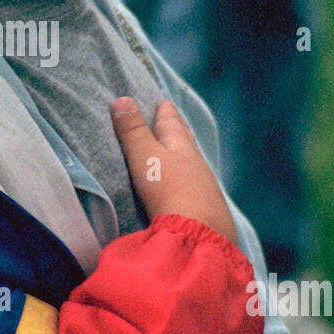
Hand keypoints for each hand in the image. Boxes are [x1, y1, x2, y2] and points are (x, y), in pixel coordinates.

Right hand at [110, 97, 238, 245]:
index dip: (166, 114)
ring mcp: (207, 188)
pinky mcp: (210, 211)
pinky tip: (193, 187)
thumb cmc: (169, 189)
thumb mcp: (145, 158)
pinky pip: (200, 187)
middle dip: (179, 130)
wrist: (200, 234)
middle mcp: (197, 165)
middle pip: (187, 143)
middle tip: (177, 119)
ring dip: (187, 156)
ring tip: (183, 151)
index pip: (171, 126)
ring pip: (195, 165)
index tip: (166, 102)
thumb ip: (133, 133)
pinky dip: (192, 180)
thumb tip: (122, 99)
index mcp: (181, 148)